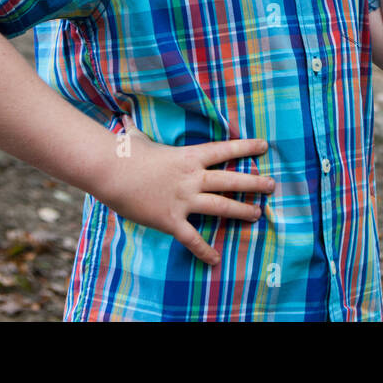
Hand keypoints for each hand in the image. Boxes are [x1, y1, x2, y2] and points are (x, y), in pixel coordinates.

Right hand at [94, 116, 275, 267]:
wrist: (110, 171)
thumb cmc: (124, 153)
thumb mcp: (137, 139)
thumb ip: (138, 132)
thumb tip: (125, 122)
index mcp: (189, 157)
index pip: (225, 150)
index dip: (246, 148)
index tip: (265, 146)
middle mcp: (192, 178)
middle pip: (232, 180)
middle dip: (255, 183)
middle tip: (272, 185)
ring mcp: (183, 199)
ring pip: (221, 207)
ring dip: (242, 211)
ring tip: (258, 214)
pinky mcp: (170, 220)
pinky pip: (191, 238)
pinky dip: (204, 250)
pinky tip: (215, 260)